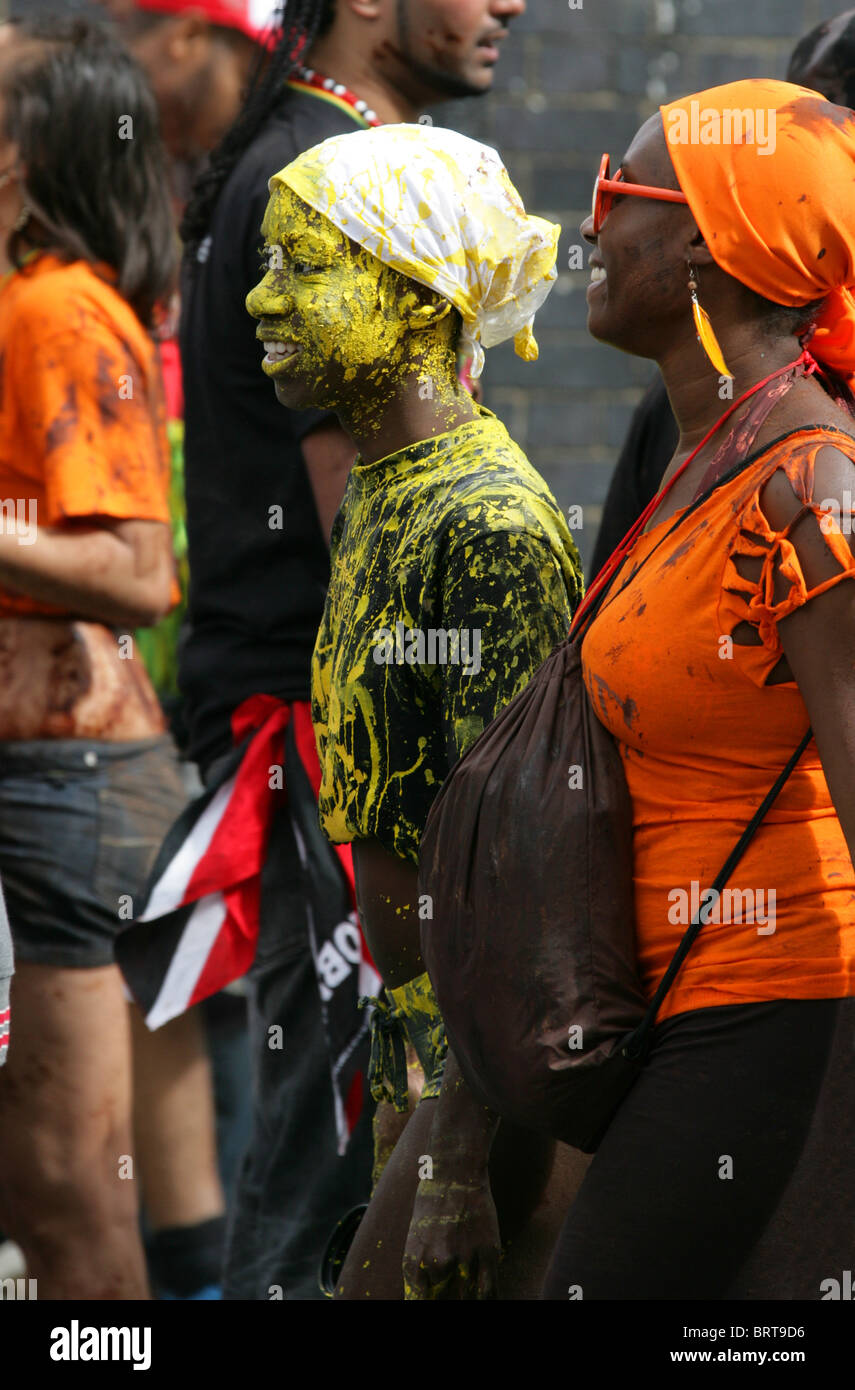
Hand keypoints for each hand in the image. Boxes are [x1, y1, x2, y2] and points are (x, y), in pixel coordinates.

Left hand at [402, 1175, 499, 1299]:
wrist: (455, 1172)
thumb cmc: (433, 1204)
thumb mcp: (416, 1237)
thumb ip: (421, 1268)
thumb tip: (426, 1293)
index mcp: (414, 1262)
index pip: (419, 1300)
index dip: (427, 1301)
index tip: (434, 1298)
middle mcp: (437, 1264)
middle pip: (444, 1299)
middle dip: (448, 1295)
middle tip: (452, 1287)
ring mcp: (464, 1259)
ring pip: (467, 1297)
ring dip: (467, 1295)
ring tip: (465, 1286)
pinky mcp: (487, 1251)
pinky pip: (489, 1289)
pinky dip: (485, 1297)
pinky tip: (483, 1297)